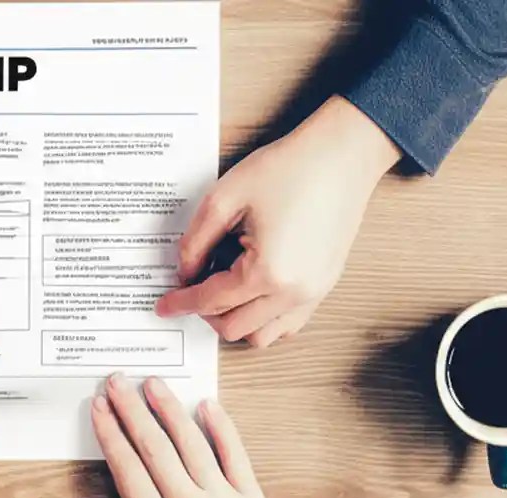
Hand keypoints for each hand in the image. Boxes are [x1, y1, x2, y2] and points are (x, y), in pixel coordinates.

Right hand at [80, 375, 311, 497]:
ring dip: (169, 408)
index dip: (110, 433)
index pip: (126, 468)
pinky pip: (235, 455)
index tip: (98, 408)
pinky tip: (207, 406)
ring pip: (191, 442)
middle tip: (117, 381)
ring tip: (154, 383)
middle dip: (131, 409)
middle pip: (153, 446)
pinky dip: (221, 427)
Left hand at [156, 96, 400, 346]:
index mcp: (268, 272)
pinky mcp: (325, 285)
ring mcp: (315, 292)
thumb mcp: (225, 198)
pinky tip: (251, 292)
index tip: (163, 305)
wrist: (342, 154)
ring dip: (236, 320)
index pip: (212, 301)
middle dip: (205, 313)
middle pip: (235, 327)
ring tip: (222, 290)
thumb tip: (186, 272)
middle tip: (191, 288)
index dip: (182, 303)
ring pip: (263, 335)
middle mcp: (295, 292)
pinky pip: (289, 323)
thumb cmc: (290, 168)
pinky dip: (264, 318)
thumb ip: (196, 241)